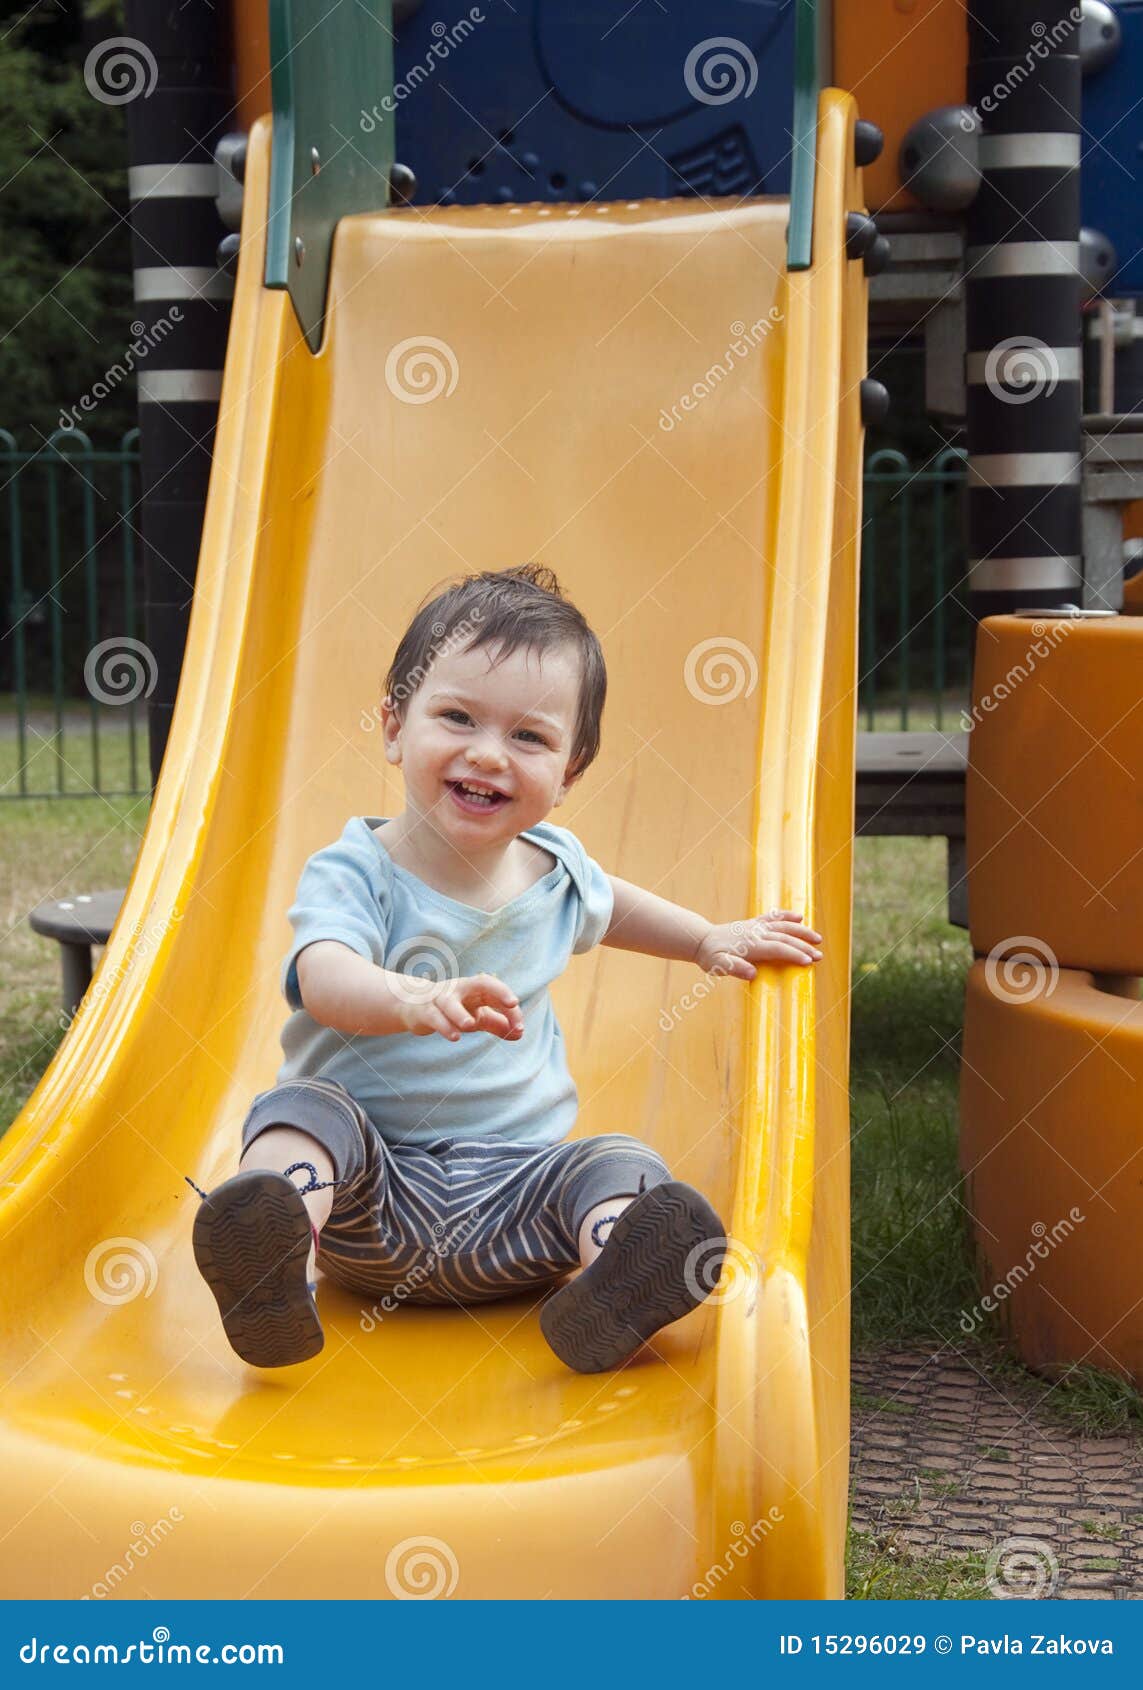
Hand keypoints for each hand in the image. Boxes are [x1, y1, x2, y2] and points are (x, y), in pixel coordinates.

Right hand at [396, 972, 524, 1041]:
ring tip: (470, 1026)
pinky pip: (435, 1017)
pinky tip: (455, 1037)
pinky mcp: (425, 1012)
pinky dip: (444, 1026)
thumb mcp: (477, 1015)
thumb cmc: (452, 1009)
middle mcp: (460, 989)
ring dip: (460, 1014)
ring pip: (450, 1003)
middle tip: (513, 1002)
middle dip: (498, 991)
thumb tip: (519, 1034)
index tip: (520, 1027)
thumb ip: (497, 1023)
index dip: (510, 1006)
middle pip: (481, 983)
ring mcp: (440, 999)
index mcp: (475, 989)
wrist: (414, 1006)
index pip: (497, 991)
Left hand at [694, 910, 822, 979]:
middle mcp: (756, 933)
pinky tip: (798, 916)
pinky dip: (786, 916)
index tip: (808, 961)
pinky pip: (773, 917)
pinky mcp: (754, 923)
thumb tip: (752, 972)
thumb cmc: (711, 956)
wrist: (701, 940)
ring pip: (783, 926)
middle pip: (784, 938)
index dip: (793, 954)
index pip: (777, 948)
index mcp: (750, 944)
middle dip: (803, 946)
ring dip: (801, 931)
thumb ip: (735, 968)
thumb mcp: (718, 966)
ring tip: (817, 939)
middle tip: (819, 956)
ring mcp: (756, 926)